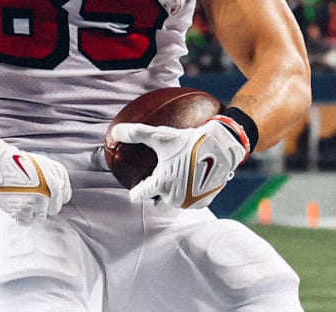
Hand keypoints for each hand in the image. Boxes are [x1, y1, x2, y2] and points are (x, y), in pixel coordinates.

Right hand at [0, 138, 70, 224]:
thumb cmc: (17, 162)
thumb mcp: (43, 164)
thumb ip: (53, 180)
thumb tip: (55, 198)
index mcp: (58, 176)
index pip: (64, 198)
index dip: (53, 197)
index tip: (43, 193)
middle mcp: (53, 189)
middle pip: (54, 209)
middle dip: (43, 204)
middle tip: (29, 195)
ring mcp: (39, 200)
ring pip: (41, 216)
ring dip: (31, 211)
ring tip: (20, 199)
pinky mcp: (24, 210)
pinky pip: (27, 221)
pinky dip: (20, 216)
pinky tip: (14, 204)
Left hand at [110, 114, 250, 209]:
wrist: (221, 147)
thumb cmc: (189, 141)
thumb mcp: (160, 136)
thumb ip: (136, 134)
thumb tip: (114, 132)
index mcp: (161, 184)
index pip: (139, 196)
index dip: (136, 192)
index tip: (134, 190)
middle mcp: (175, 197)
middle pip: (158, 203)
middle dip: (156, 196)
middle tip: (157, 183)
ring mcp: (190, 201)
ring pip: (175, 203)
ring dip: (173, 196)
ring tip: (174, 182)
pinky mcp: (204, 201)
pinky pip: (190, 202)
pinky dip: (188, 195)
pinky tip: (190, 183)